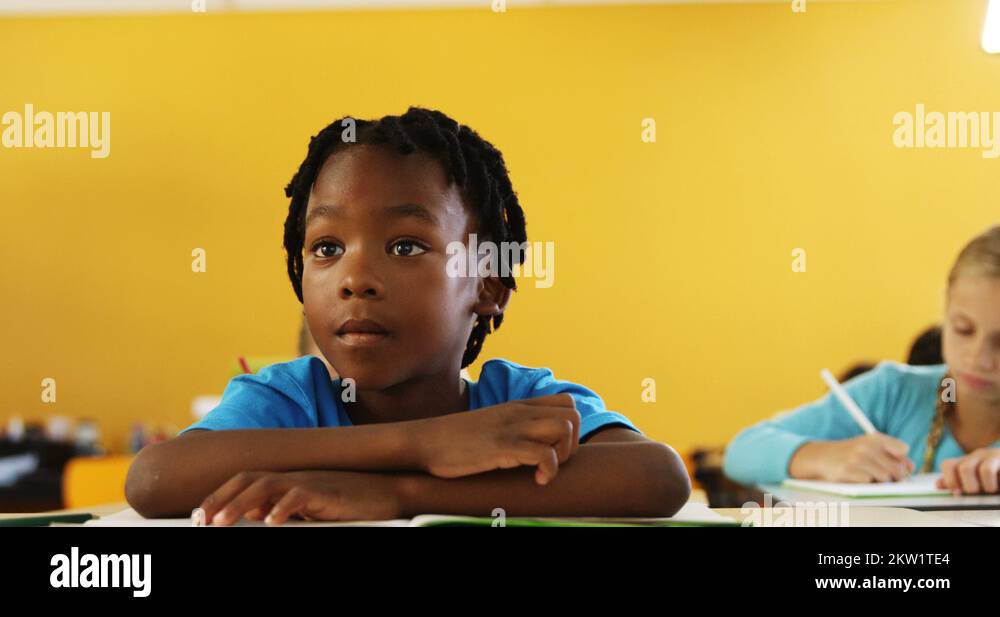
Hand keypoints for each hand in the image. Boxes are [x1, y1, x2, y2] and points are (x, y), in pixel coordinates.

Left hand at [196, 470, 404, 525]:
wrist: (384, 491)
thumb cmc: (347, 501)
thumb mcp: (308, 508)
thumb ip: (282, 508)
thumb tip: (255, 515)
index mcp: (286, 479)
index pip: (244, 481)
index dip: (219, 495)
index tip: (199, 514)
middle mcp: (292, 476)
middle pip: (247, 480)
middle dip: (220, 499)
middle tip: (200, 519)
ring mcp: (308, 482)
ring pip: (265, 487)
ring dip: (239, 504)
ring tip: (221, 523)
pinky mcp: (325, 491)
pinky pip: (299, 497)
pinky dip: (283, 509)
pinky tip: (271, 523)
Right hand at [415, 393, 580, 484]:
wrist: (422, 441)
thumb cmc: (453, 441)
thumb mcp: (489, 425)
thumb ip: (510, 427)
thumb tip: (528, 443)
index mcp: (517, 406)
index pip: (566, 401)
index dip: (569, 428)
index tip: (553, 449)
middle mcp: (519, 413)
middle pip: (573, 414)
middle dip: (571, 443)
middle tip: (551, 463)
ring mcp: (511, 428)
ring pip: (565, 427)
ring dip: (563, 454)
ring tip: (543, 471)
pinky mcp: (502, 448)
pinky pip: (544, 454)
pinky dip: (549, 470)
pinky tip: (536, 481)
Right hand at [790, 434, 913, 482]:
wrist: (820, 456)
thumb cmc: (849, 454)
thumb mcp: (870, 447)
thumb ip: (892, 454)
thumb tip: (910, 467)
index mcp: (874, 438)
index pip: (902, 450)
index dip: (902, 461)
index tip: (896, 465)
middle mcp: (866, 446)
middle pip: (897, 469)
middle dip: (894, 477)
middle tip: (883, 476)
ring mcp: (856, 459)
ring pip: (885, 478)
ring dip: (879, 482)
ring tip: (868, 477)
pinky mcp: (847, 472)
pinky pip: (869, 483)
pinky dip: (866, 484)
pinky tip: (857, 479)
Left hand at [937, 448, 999, 493]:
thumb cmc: (997, 479)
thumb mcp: (977, 481)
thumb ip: (958, 482)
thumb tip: (938, 485)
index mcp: (968, 461)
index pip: (948, 464)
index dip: (950, 480)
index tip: (958, 492)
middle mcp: (978, 456)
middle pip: (963, 468)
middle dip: (969, 486)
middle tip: (978, 492)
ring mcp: (993, 455)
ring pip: (977, 469)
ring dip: (983, 485)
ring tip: (991, 490)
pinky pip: (991, 469)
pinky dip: (992, 483)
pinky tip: (997, 487)